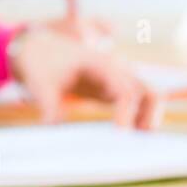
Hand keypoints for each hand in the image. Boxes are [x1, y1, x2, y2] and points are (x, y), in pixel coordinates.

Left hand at [9, 27, 163, 128]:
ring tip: (138, 138)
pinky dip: (139, 115)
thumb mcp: (41, 83)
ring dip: (148, 115)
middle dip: (150, 113)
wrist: (36, 47)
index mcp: (99, 65)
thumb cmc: (40, 63)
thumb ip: (49, 104)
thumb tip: (54, 126)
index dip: (128, 110)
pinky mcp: (110, 90)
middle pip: (147, 91)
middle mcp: (113, 72)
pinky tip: (128, 133)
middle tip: (140, 136)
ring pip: (146, 95)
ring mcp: (114, 80)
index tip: (120, 132)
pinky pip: (135, 102)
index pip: (126, 89)